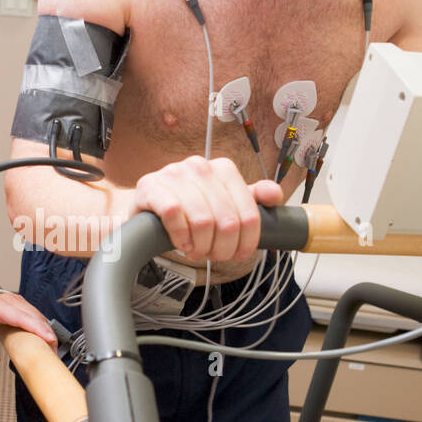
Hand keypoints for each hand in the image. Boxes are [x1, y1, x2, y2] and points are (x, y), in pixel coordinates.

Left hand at [0, 291, 57, 365]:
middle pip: (34, 316)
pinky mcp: (18, 305)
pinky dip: (41, 326)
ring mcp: (14, 301)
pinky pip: (34, 315)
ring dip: (46, 330)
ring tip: (51, 349)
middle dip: (47, 333)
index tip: (50, 340)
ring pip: (37, 315)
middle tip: (53, 353)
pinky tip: (44, 339)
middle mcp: (7, 301)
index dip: (38, 328)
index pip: (22, 317)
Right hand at [132, 156, 282, 264]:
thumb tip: (275, 195)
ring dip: (201, 246)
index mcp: (224, 168)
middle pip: (227, 222)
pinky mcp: (151, 186)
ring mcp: (174, 174)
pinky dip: (180, 237)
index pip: (249, 214)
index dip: (247, 242)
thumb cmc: (187, 208)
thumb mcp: (222, 203)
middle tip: (213, 255)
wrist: (146, 208)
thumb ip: (250, 199)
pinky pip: (174, 215)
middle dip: (222, 248)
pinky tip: (180, 243)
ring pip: (203, 221)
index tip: (238, 255)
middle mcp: (200, 166)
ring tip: (195, 250)